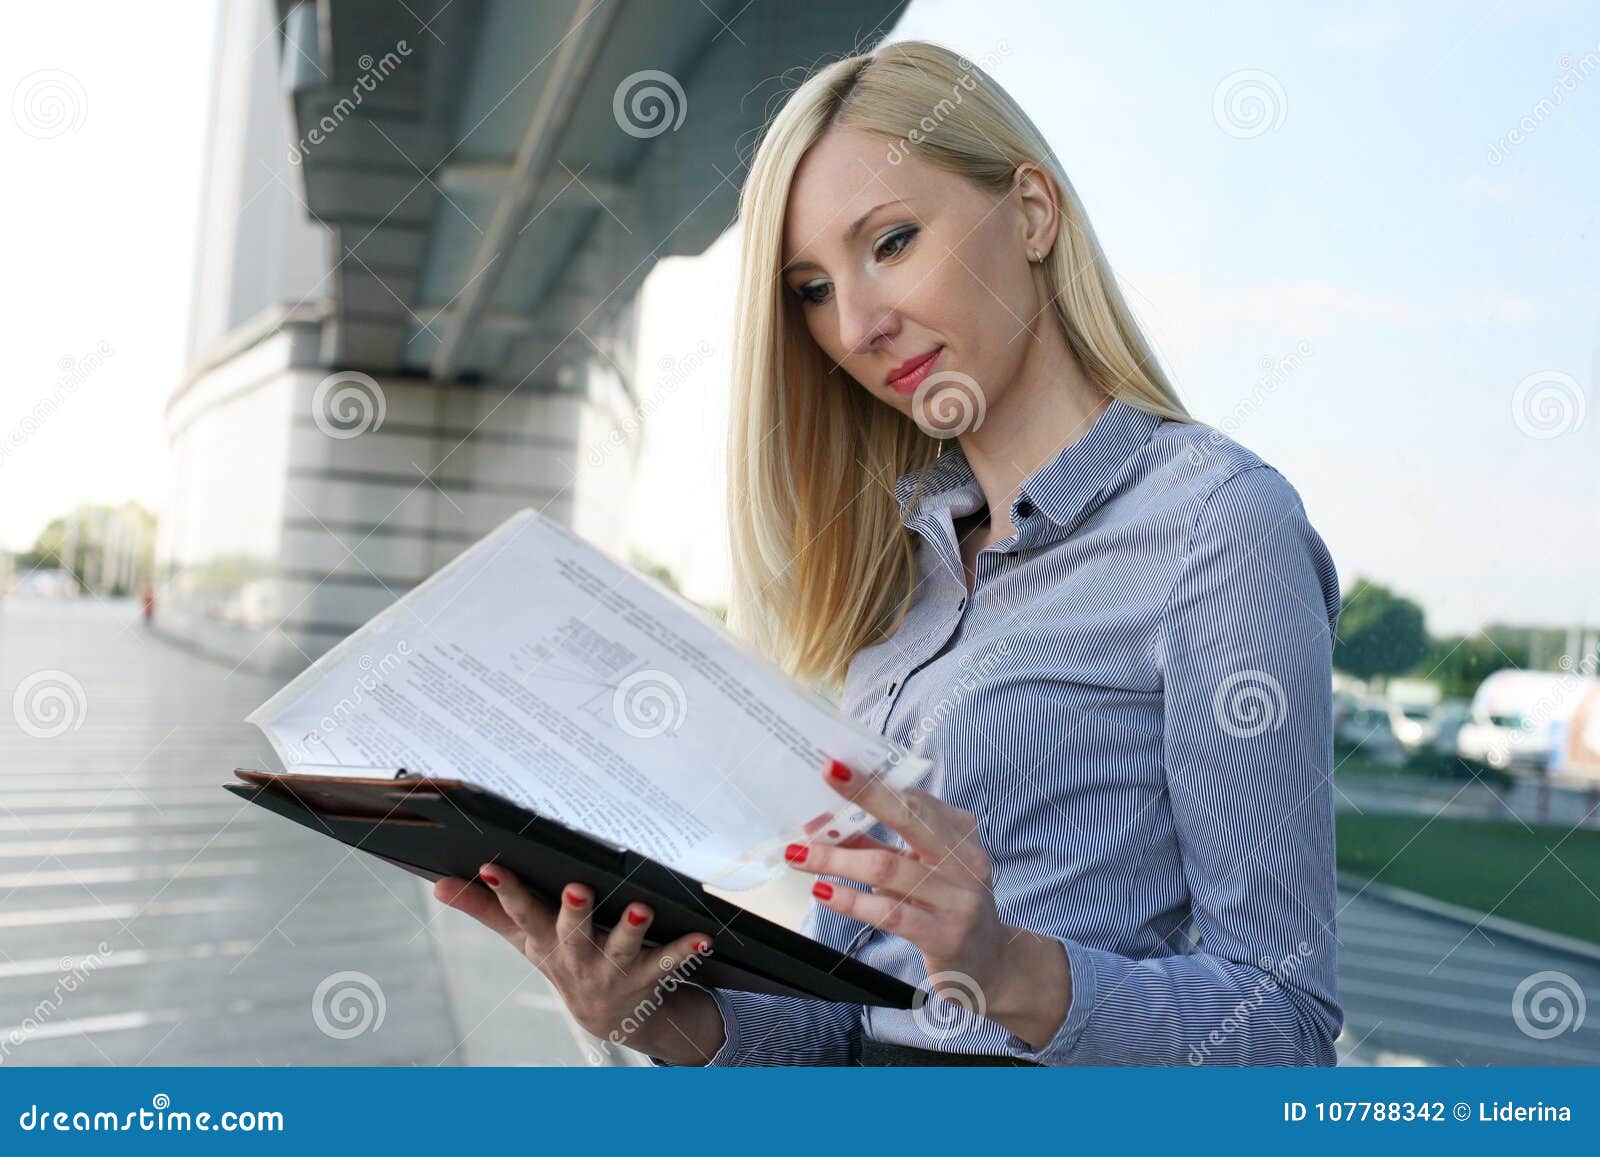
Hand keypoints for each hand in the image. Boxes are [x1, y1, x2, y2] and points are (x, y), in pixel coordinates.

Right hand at [430, 865, 724, 1062]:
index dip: (504, 891)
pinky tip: (702, 936)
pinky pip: (668, 962)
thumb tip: (438, 885)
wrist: (607, 1014)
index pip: (520, 913)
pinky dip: (685, 950)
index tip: (491, 865)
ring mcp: (613, 968)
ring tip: (640, 910)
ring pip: (622, 948)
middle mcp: (576, 956)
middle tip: (578, 887)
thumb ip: (485, 909)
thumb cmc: (561, 956)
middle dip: (574, 911)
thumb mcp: (523, 937)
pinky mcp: (648, 975)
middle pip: (573, 931)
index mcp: (545, 939)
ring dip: (631, 930)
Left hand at [784, 759, 1071, 1050]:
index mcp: (962, 833)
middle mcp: (966, 860)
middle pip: (910, 817)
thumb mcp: (920, 869)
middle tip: (827, 775)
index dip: (874, 781)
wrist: (989, 965)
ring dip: (837, 858)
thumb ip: (879, 844)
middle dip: (864, 793)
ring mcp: (960, 899)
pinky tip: (823, 891)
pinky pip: (889, 912)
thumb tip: (825, 823)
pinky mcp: (946, 935)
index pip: (914, 798)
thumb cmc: (946, 906)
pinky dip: (851, 899)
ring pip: (888, 867)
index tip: (837, 766)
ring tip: (800, 853)